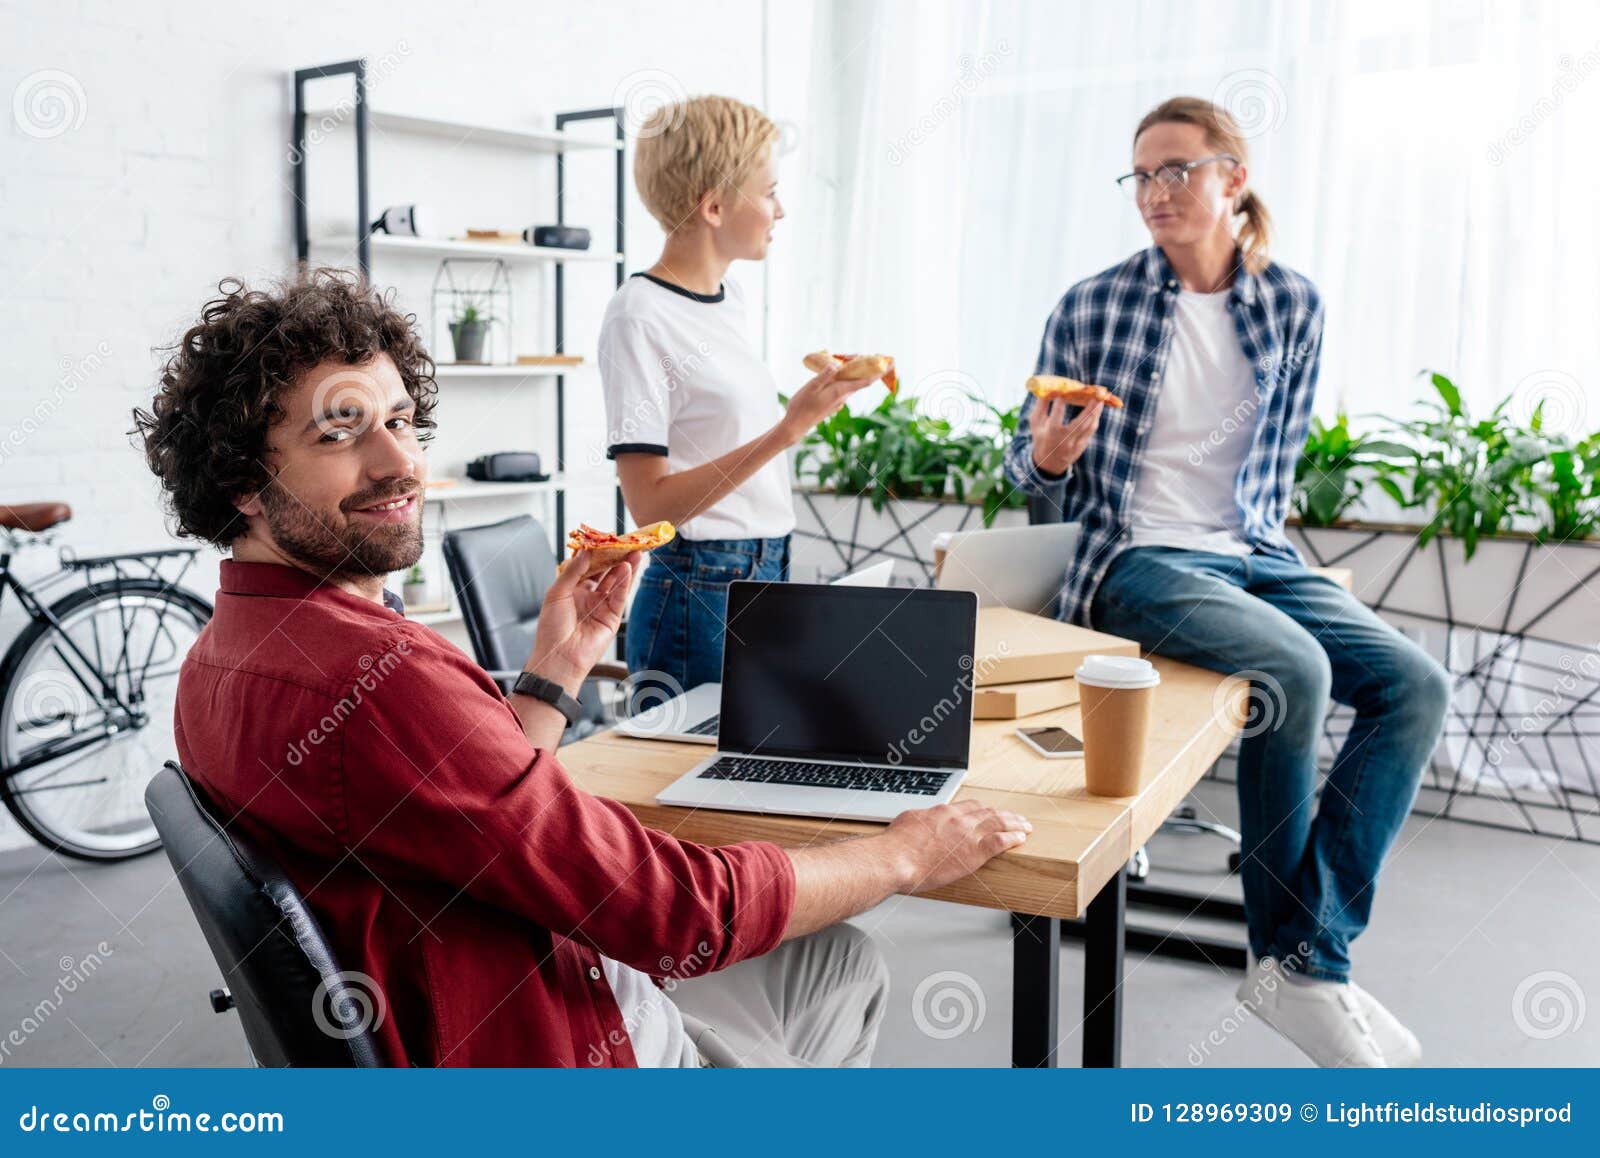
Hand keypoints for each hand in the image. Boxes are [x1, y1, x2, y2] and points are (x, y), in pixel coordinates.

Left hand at [523, 550, 639, 694]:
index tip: (605, 540)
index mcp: (571, 591)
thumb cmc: (551, 628)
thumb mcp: (557, 593)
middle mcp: (587, 597)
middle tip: (626, 543)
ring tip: (634, 551)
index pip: (587, 568)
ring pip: (616, 583)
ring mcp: (600, 607)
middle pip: (605, 573)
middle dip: (615, 558)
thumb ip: (573, 571)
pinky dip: (625, 582)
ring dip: (625, 567)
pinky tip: (628, 568)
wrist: (559, 657)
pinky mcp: (612, 618)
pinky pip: (620, 596)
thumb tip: (586, 552)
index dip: (597, 554)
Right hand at [777, 362, 877, 444]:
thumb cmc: (802, 407)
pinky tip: (834, 374)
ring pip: (850, 384)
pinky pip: (842, 388)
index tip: (889, 364)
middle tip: (869, 356)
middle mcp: (842, 397)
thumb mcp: (811, 387)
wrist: (796, 426)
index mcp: (840, 391)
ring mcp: (837, 401)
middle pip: (859, 380)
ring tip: (850, 360)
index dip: (878, 372)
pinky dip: (843, 379)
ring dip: (853, 373)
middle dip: (865, 368)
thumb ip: (825, 375)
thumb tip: (836, 364)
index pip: (864, 380)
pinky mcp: (832, 404)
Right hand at [881, 799, 1031, 892]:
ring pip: (998, 823)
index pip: (969, 806)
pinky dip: (1013, 838)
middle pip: (987, 812)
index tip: (989, 813)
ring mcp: (967, 834)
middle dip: (1003, 815)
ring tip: (1024, 826)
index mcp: (942, 812)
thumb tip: (921, 823)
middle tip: (1014, 817)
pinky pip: (1000, 841)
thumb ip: (921, 821)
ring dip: (1014, 823)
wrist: (896, 859)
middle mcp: (957, 819)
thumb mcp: (907, 823)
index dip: (983, 810)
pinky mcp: (974, 852)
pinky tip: (1020, 838)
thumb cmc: (895, 846)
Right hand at [1030, 396, 1102, 476]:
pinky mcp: (1082, 445)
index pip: (1057, 414)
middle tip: (1097, 393)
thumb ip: (1041, 405)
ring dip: (1096, 411)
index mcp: (1051, 433)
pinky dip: (1094, 418)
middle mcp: (1065, 439)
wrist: (1049, 463)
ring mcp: (1075, 444)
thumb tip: (1048, 388)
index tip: (1064, 389)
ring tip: (1101, 398)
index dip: (1060, 400)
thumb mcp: (1036, 423)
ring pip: (1090, 425)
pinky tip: (1096, 409)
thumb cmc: (1041, 438)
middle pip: (1081, 421)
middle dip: (1091, 407)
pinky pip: (1091, 429)